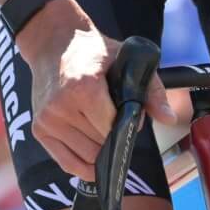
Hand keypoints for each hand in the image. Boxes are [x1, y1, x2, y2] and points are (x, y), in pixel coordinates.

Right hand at [20, 0, 172, 180]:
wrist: (54, 43)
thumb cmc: (94, 52)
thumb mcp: (126, 60)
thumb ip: (151, 91)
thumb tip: (170, 119)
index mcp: (83, 87)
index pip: (112, 128)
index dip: (126, 126)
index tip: (128, 114)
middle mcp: (61, 106)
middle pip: (100, 145)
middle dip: (114, 138)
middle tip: (114, 119)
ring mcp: (48, 119)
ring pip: (86, 156)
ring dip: (100, 150)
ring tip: (100, 127)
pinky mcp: (39, 129)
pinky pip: (67, 162)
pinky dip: (83, 166)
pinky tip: (95, 159)